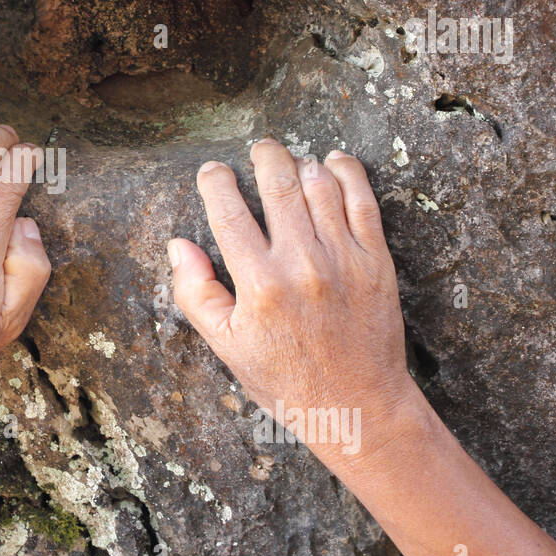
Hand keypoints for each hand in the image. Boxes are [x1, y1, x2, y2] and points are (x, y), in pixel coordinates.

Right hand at [168, 139, 416, 462]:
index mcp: (259, 286)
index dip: (217, 181)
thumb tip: (178, 246)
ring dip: (302, 163)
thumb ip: (197, 293)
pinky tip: (334, 162)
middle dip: (265, 156)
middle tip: (258, 150)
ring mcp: (343, 259)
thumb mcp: (227, 346)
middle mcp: (302, 265)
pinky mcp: (376, 261)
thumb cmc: (286, 380)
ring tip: (291, 161)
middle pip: (279, 185)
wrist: (358, 406)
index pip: (229, 212)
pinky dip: (348, 173)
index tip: (213, 171)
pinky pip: (363, 201)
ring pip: (320, 185)